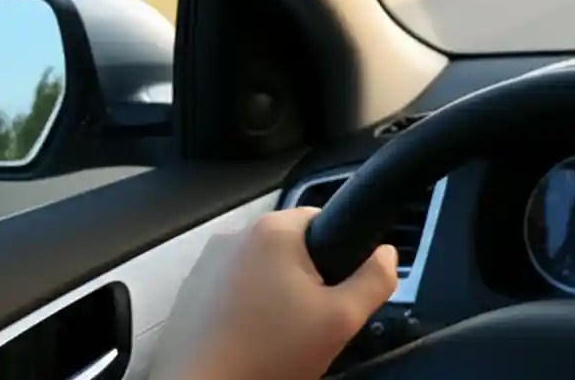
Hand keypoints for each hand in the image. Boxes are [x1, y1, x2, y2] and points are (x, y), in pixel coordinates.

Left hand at [150, 207, 397, 379]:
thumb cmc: (270, 355)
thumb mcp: (341, 320)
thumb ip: (375, 280)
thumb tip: (387, 254)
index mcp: (273, 230)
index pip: (323, 219)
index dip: (338, 254)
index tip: (335, 292)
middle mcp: (233, 235)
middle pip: (290, 246)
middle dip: (305, 277)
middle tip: (312, 320)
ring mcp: (204, 264)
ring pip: (260, 268)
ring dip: (274, 292)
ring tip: (278, 335)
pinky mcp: (187, 293)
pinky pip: (231, 288)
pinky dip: (245, 307)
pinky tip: (250, 339)